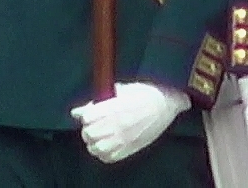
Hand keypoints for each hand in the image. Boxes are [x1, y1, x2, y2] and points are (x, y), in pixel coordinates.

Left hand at [70, 82, 190, 163]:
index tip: (89, 113)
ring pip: (96, 148)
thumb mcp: (122, 90)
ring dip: (94, 143)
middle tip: (93, 125)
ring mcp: (124, 138)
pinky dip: (104, 153)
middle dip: (88, 129)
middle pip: (89, 133)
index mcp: (113, 108)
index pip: (87, 117)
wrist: (166, 104)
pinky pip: (109, 157)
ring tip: (99, 137)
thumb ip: (101, 100)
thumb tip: (82, 109)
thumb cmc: (145, 93)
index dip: (85, 115)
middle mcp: (117, 125)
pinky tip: (107, 146)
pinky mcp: (130, 148)